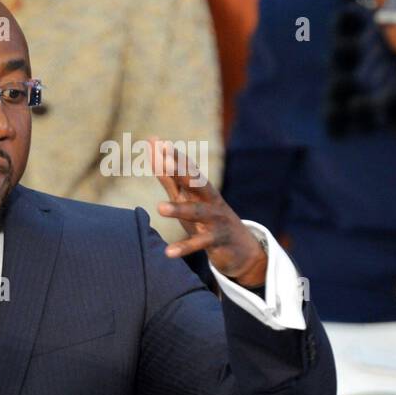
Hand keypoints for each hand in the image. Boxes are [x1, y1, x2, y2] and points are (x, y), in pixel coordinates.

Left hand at [148, 137, 267, 287]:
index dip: (173, 156)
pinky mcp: (218, 240)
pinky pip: (200, 244)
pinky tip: (168, 253)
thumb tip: (154, 152)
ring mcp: (216, 219)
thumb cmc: (207, 218)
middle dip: (181, 171)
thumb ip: (170, 178)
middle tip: (165, 161)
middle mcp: (209, 200)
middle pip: (195, 183)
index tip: (157, 142)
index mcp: (200, 188)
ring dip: (178, 209)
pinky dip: (184, 247)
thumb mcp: (187, 198)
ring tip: (159, 207)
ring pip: (197, 212)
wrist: (241, 247)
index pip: (186, 168)